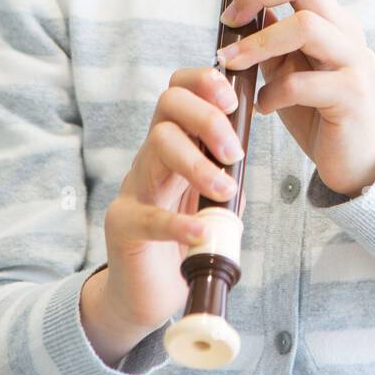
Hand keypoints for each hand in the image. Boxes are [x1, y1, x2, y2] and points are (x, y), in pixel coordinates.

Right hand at [95, 66, 246, 334]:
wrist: (147, 292)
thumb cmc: (185, 239)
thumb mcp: (213, 197)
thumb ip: (229, 173)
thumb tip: (251, 149)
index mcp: (175, 145)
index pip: (179, 91)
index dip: (203, 82)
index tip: (233, 100)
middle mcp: (151, 158)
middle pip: (167, 107)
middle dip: (206, 119)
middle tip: (234, 152)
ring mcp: (134, 189)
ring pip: (157, 146)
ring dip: (197, 164)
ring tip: (225, 192)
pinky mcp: (123, 226)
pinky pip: (147, 216)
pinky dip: (177, 222)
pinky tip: (200, 231)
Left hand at [217, 0, 374, 197]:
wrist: (355, 158)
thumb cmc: (317, 111)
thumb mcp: (288, 67)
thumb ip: (271, 38)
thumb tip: (242, 8)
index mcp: (332, 19)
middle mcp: (347, 31)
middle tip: (229, 19)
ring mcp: (354, 60)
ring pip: (305, 26)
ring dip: (258, 43)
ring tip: (232, 62)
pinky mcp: (352, 95)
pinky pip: (303, 83)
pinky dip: (272, 93)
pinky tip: (263, 106)